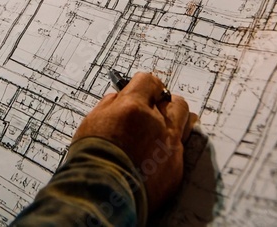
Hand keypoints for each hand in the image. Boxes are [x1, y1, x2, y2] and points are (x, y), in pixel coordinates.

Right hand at [73, 72, 197, 212]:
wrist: (102, 196)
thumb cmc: (91, 159)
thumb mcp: (91, 122)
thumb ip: (109, 105)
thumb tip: (118, 98)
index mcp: (134, 107)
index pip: (150, 81)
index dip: (145, 84)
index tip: (142, 89)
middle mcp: (157, 124)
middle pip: (174, 101)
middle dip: (164, 103)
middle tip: (152, 111)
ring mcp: (170, 148)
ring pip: (185, 123)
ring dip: (173, 124)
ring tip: (159, 132)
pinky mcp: (176, 170)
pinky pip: (178, 152)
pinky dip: (167, 152)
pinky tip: (153, 159)